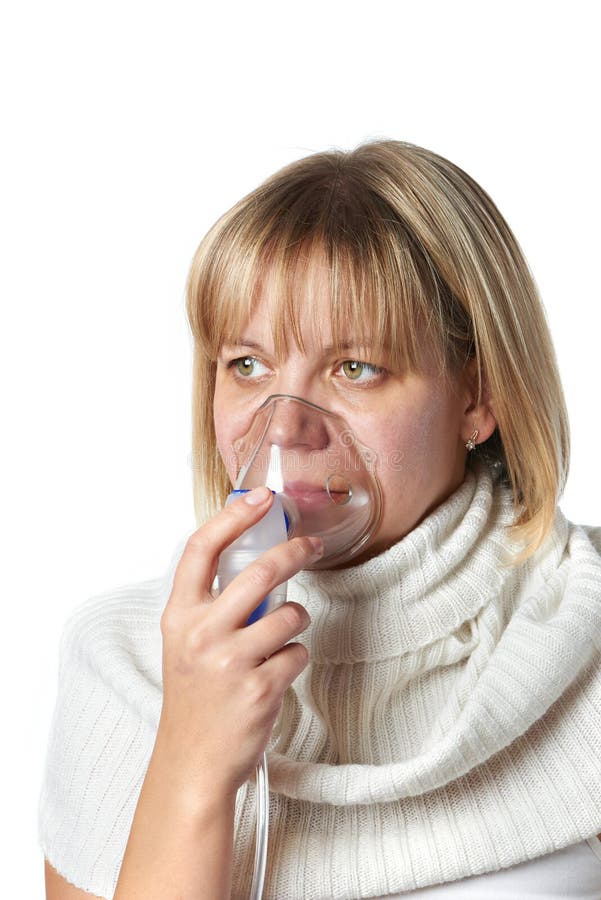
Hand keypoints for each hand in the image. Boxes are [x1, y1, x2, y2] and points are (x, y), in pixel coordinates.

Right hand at [156, 486, 322, 807]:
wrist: (193, 762)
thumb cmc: (196, 697)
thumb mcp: (187, 643)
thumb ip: (213, 604)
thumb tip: (259, 559)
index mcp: (179, 615)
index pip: (200, 549)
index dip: (233, 516)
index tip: (261, 497)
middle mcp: (201, 633)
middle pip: (260, 571)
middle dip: (294, 552)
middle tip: (311, 546)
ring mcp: (231, 661)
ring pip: (290, 614)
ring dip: (297, 620)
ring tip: (281, 638)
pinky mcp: (261, 687)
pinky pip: (300, 652)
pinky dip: (296, 658)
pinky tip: (277, 673)